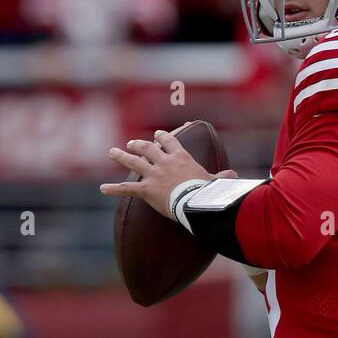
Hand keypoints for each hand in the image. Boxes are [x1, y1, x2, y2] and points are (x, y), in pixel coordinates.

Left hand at [100, 129, 235, 217]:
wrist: (197, 201)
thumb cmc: (208, 191)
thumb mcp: (217, 181)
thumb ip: (223, 177)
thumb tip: (234, 176)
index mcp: (181, 157)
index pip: (170, 142)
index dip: (162, 138)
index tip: (158, 136)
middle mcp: (164, 162)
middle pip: (148, 148)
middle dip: (138, 144)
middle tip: (131, 144)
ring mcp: (153, 175)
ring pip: (134, 161)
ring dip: (121, 156)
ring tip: (112, 152)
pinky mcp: (146, 190)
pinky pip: (126, 189)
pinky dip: (113, 189)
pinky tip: (102, 189)